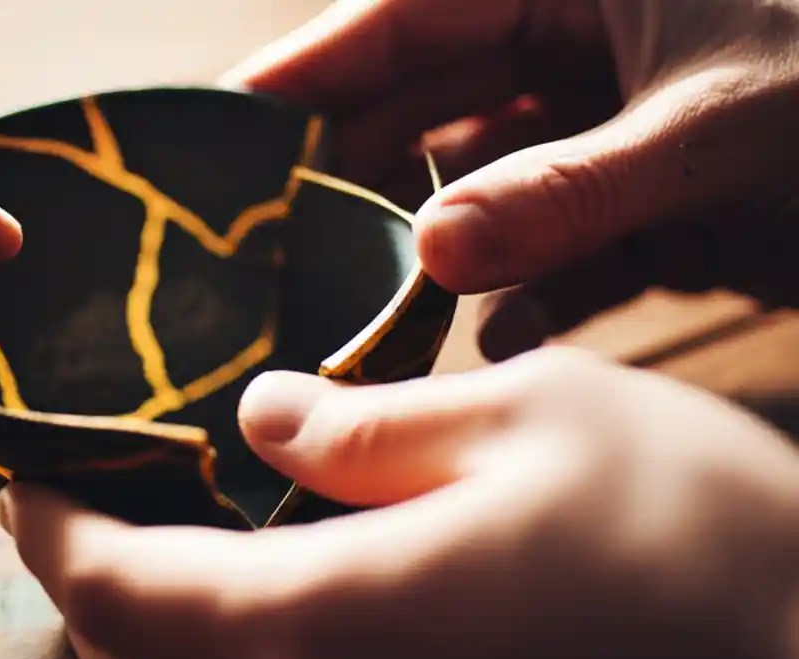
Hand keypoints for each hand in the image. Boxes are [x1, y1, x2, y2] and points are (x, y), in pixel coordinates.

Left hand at [0, 349, 798, 658]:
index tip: (27, 475)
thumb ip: (366, 423)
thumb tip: (260, 415)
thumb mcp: (527, 415)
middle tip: (76, 507)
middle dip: (85, 592)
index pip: (120, 593)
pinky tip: (243, 624)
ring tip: (143, 558)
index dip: (55, 530)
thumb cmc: (692, 531)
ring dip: (140, 648)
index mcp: (331, 626)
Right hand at [225, 0, 798, 359]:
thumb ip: (571, 190)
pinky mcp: (646, 211)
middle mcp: (582, 49)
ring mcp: (609, 135)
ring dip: (438, 258)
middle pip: (429, 111)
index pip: (408, 13)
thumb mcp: (721, 128)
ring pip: (484, 195)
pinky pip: (555, 253)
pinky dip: (532, 298)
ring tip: (369, 320)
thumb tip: (436, 247)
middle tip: (279, 253)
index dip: (310, 66)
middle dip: (361, 183)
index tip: (224, 127)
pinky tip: (505, 340)